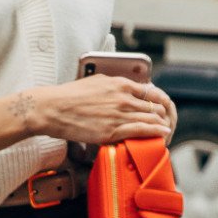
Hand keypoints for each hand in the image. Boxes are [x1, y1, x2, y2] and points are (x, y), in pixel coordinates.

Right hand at [31, 75, 172, 146]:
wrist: (51, 108)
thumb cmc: (69, 96)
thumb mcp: (96, 81)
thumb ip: (114, 85)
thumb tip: (125, 90)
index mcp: (120, 84)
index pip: (153, 92)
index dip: (162, 103)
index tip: (162, 110)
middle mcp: (123, 97)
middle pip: (156, 107)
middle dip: (164, 117)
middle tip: (166, 125)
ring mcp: (119, 113)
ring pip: (153, 119)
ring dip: (162, 127)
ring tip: (165, 134)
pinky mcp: (112, 130)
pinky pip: (143, 130)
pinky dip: (156, 132)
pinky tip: (162, 135)